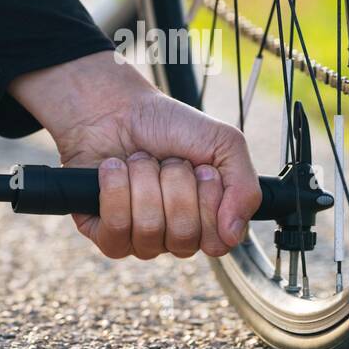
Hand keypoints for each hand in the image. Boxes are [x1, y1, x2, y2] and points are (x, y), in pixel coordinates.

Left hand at [8, 52, 261, 258]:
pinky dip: (116, 188)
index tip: (202, 169)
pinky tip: (116, 169)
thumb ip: (245, 188)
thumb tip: (233, 234)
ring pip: (149, 230)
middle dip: (175, 185)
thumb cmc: (170, 125)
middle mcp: (174, 235)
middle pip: (183, 236)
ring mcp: (139, 238)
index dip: (209, 201)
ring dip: (144, 181)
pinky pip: (116, 229)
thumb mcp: (224, 143)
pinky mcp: (104, 232)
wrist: (117, 107)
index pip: (217, 242)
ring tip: (141, 161)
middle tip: (169, 162)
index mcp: (207, 221)